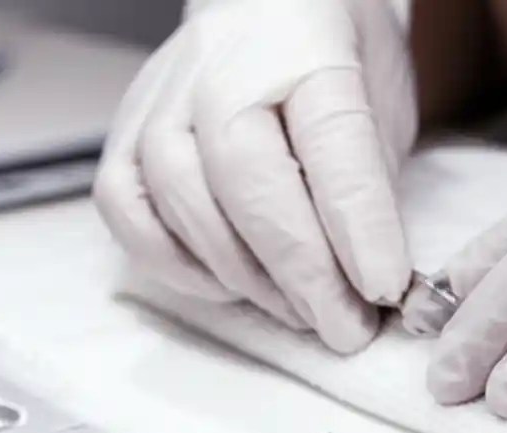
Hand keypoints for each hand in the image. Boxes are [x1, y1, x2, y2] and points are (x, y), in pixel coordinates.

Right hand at [93, 0, 418, 352]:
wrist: (266, 9)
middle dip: (303, 273)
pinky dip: (176, 264)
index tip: (383, 288)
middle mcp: (220, 70)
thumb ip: (368, 185)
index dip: (359, 226)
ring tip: (297, 311)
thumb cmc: (327, 63)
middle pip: (249, 181)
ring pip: (185, 204)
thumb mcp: (379, 106)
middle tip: (344, 326)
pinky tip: (225, 282)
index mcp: (305, 48)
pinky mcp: (123, 137)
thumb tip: (371, 281)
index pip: (333, 142)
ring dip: (247, 278)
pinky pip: (129, 215)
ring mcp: (161, 102)